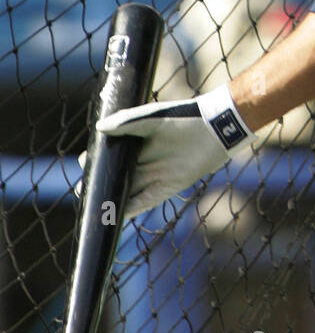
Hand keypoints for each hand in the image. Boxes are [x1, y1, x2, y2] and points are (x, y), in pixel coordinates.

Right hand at [75, 84, 253, 219]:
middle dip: (100, 182)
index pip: (111, 152)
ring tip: (92, 207)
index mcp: (138, 140)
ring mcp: (155, 174)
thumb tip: (99, 129)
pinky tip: (115, 214)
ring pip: (128, 190)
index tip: (83, 161)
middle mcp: (145, 159)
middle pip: (117, 174)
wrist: (215, 129)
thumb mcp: (153, 118)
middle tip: (82, 189)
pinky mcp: (167, 187)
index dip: (97, 158)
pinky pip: (145, 201)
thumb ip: (127, 123)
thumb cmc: (184, 118)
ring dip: (112, 199)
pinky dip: (130, 208)